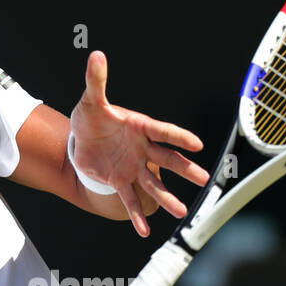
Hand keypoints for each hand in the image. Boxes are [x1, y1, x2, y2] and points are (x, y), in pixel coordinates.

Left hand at [70, 50, 210, 236]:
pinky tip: (144, 231)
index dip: (179, 137)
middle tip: (204, 178)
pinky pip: (130, 200)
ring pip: (153, 184)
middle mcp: (142, 149)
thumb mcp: (91, 100)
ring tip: (181, 212)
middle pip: (167, 160)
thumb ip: (96, 80)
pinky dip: (137, 215)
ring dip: (166, 198)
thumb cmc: (92, 117)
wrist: (81, 139)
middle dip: (184, 169)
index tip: (197, 144)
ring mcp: (134, 167)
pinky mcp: (121, 182)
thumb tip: (95, 55)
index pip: (163, 131)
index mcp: (140, 126)